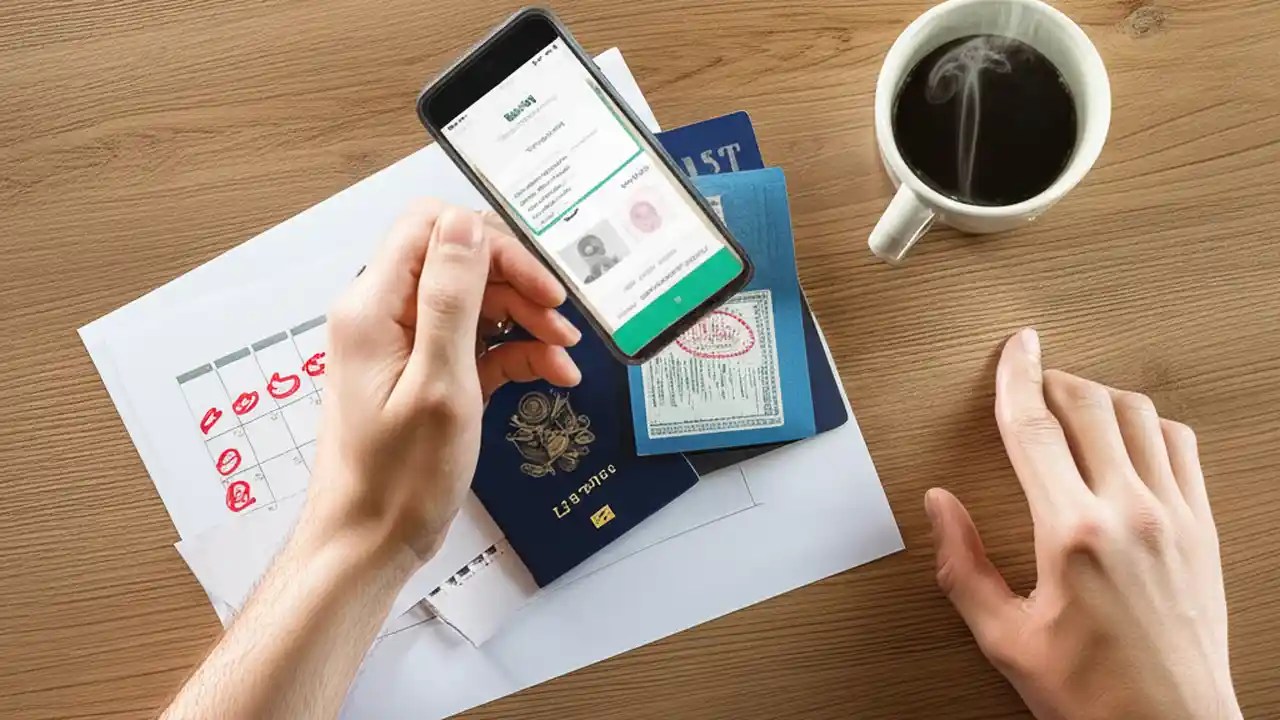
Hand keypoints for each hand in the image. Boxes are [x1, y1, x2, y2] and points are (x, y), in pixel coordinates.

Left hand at [301, 200, 582, 563]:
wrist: (369, 542)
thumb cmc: (396, 480)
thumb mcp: (439, 384)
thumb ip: (452, 300)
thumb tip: (464, 226)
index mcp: (373, 307)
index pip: (433, 228)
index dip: (491, 244)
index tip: (536, 282)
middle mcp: (385, 316)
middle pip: (461, 263)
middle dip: (518, 287)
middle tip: (560, 322)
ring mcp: (406, 345)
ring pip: (476, 303)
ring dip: (526, 322)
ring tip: (563, 354)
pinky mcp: (426, 373)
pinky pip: (477, 343)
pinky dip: (516, 353)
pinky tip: (550, 373)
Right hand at [927, 329, 1239, 719]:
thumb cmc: (1091, 694)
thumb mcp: (1004, 638)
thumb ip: (961, 566)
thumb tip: (939, 506)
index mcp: (1071, 534)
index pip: (1035, 428)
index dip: (1016, 377)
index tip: (1014, 347)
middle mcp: (1129, 513)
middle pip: (1090, 405)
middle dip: (1055, 379)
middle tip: (1034, 380)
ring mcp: (1175, 516)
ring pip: (1141, 416)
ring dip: (1102, 396)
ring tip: (1076, 405)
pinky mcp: (1204, 529)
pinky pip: (1183, 447)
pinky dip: (1152, 425)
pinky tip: (1131, 439)